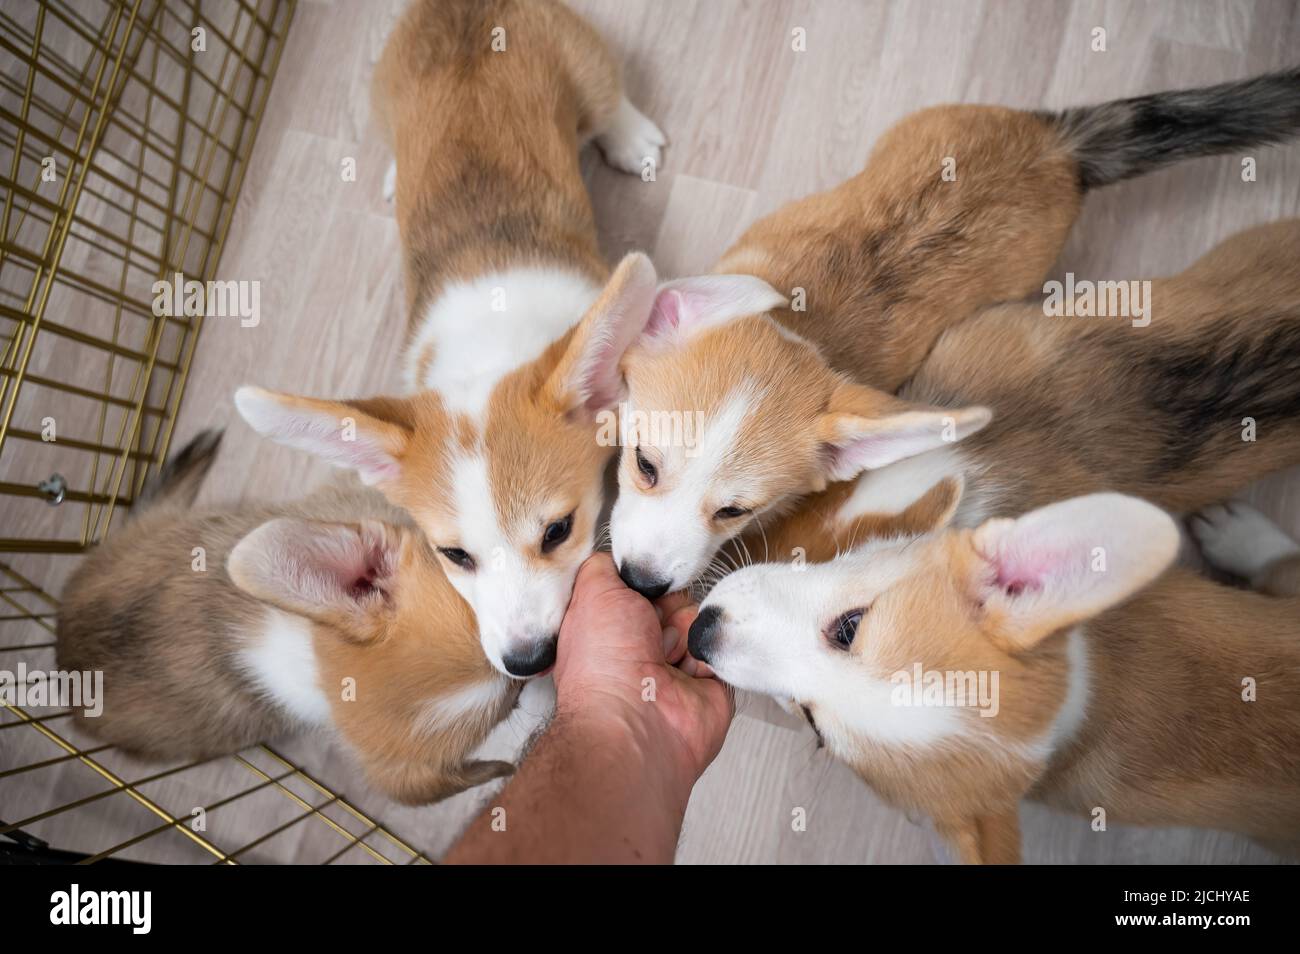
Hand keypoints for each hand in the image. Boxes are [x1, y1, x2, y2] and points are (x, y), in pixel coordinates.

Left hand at [554, 553, 732, 790]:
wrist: (636, 723)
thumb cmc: (602, 664)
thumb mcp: (590, 593)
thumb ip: (604, 566)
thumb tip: (618, 556)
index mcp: (611, 627)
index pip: (640, 586)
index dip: (643, 581)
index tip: (640, 584)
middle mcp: (641, 646)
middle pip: (673, 599)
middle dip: (666, 605)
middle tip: (649, 626)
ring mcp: (677, 665)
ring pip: (698, 618)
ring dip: (685, 630)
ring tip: (666, 654)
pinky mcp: (711, 680)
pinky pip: (722, 644)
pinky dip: (709, 650)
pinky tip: (689, 667)